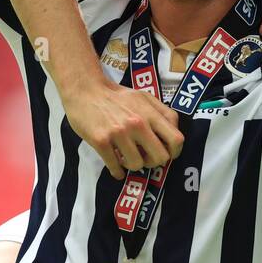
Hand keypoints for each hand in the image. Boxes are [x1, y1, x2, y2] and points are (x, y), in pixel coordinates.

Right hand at [60, 76, 183, 179]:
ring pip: (137, 165)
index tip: (167, 153)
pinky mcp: (101, 141)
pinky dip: (117, 171)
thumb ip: (161, 112)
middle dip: (154, 162)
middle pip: (160, 157)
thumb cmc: (117, 95)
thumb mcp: (143, 97)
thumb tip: (173, 132)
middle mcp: (137, 124)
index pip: (176, 139)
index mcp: (150, 113)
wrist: (85, 90)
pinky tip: (116, 167)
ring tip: (127, 157)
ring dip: (133, 165)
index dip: (175, 151)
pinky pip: (115, 167)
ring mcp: (119, 133)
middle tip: (146, 158)